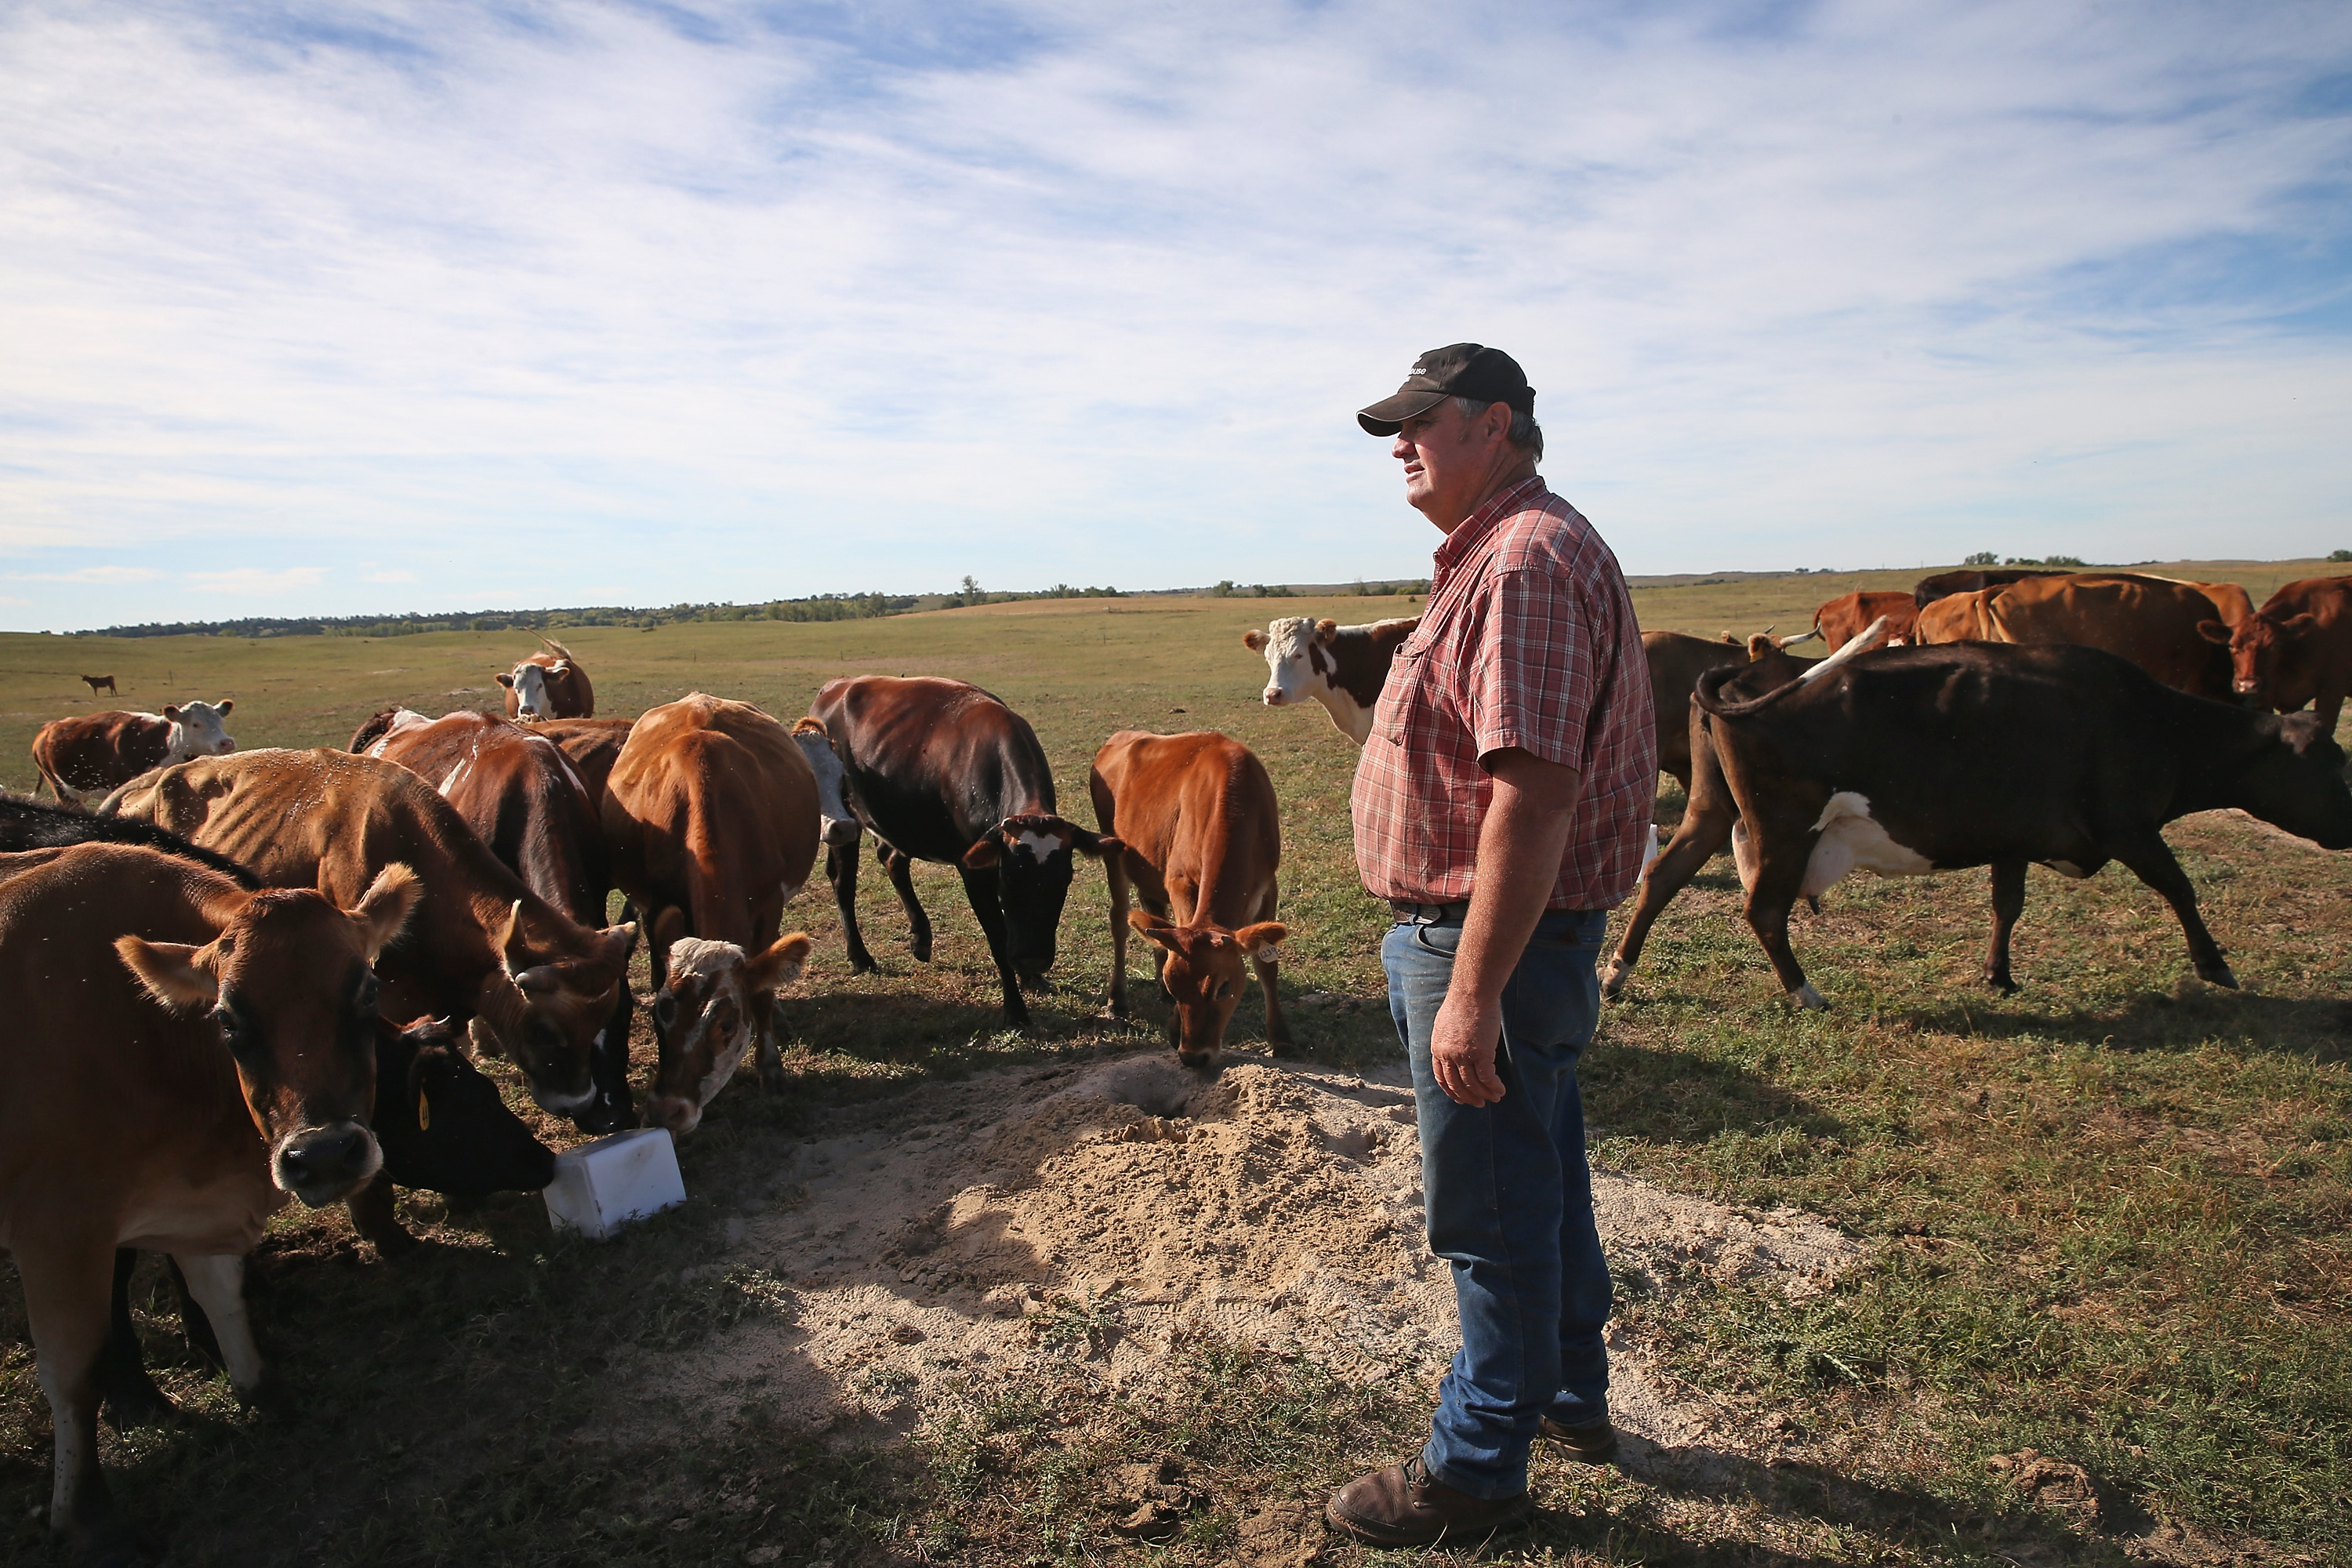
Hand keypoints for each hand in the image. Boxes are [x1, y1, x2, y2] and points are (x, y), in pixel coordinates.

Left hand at [1429, 989, 1506, 1105]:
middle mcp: (1448, 1055)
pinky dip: (1494, 1087)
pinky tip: (1501, 1090)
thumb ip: (1446, 1040)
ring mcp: (1464, 1055)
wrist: (1472, 993)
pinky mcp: (1481, 1053)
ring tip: (1494, 1098)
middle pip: (1457, 1084)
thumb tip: (1452, 1048)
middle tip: (1479, 1103)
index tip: (1460, 1098)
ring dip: (1485, 1094)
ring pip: (1473, 1084)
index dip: (1451, 1091)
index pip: (1441, 1077)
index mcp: (1438, 1048)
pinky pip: (1487, 1077)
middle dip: (1468, 1097)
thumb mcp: (1444, 1024)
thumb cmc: (1462, 1003)